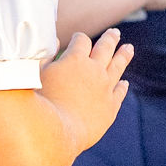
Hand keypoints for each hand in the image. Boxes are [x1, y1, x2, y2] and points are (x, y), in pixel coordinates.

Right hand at [39, 27, 133, 154]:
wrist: (55, 132)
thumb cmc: (40, 103)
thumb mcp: (36, 74)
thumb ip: (46, 56)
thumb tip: (55, 41)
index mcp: (75, 59)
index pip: (81, 40)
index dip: (79, 38)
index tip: (78, 38)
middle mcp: (94, 70)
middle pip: (105, 47)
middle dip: (110, 39)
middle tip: (115, 33)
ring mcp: (105, 88)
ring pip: (118, 66)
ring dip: (124, 55)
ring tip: (129, 48)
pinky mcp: (111, 106)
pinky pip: (119, 92)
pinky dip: (122, 86)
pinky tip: (124, 83)